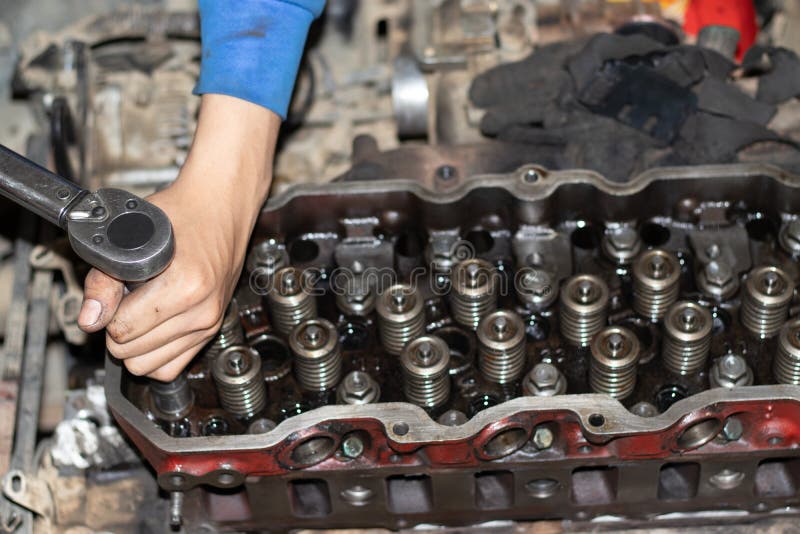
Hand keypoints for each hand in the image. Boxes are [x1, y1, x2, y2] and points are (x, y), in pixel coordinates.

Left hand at [77, 95, 279, 380]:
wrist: (221, 209)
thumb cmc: (180, 215)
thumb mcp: (129, 238)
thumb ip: (101, 281)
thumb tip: (89, 320)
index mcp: (186, 286)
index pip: (122, 330)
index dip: (107, 312)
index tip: (115, 292)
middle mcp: (202, 310)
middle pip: (131, 353)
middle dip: (118, 329)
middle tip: (126, 299)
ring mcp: (209, 323)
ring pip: (148, 367)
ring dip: (134, 345)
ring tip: (138, 312)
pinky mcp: (212, 330)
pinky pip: (170, 368)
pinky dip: (153, 356)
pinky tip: (150, 329)